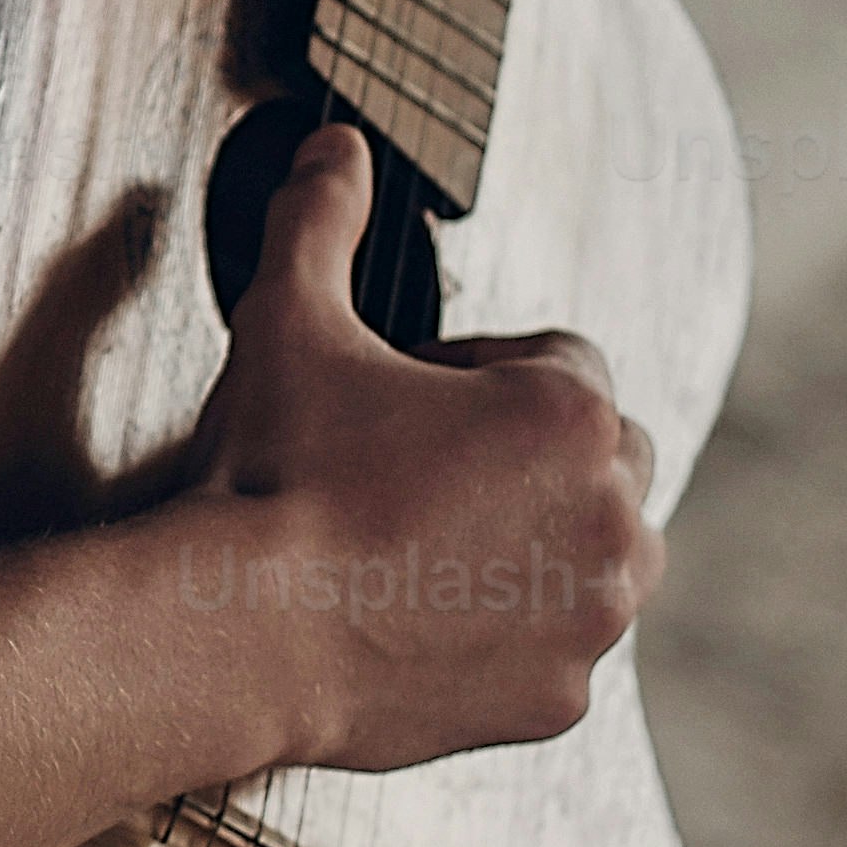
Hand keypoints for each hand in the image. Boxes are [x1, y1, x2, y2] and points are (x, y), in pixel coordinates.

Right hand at [176, 123, 664, 774]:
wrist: (234, 633)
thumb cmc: (267, 475)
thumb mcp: (288, 322)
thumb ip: (322, 222)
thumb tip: (335, 147)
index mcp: (571, 413)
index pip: (566, 362)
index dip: (478, 374)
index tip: (409, 404)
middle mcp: (611, 516)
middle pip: (602, 460)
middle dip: (526, 460)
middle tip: (414, 474)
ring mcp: (592, 617)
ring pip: (595, 558)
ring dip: (535, 544)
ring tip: (422, 546)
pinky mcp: (559, 699)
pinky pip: (559, 649)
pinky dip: (511, 635)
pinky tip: (422, 619)